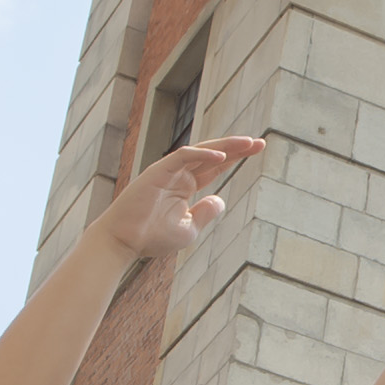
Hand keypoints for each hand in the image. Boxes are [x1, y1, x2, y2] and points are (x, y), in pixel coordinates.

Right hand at [100, 136, 265, 264]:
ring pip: (201, 151)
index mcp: (186, 186)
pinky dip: (201, 155)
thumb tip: (220, 199)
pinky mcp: (158, 171)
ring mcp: (169, 170)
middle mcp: (179, 174)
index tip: (258, 149)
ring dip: (225, 146)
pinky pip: (182, 156)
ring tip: (248, 143)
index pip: (216, 166)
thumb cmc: (152, 238)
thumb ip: (205, 213)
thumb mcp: (188, 229)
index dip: (236, 157)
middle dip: (237, 147)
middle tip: (260, 142)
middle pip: (213, 155)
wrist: (124, 242)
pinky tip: (221, 156)